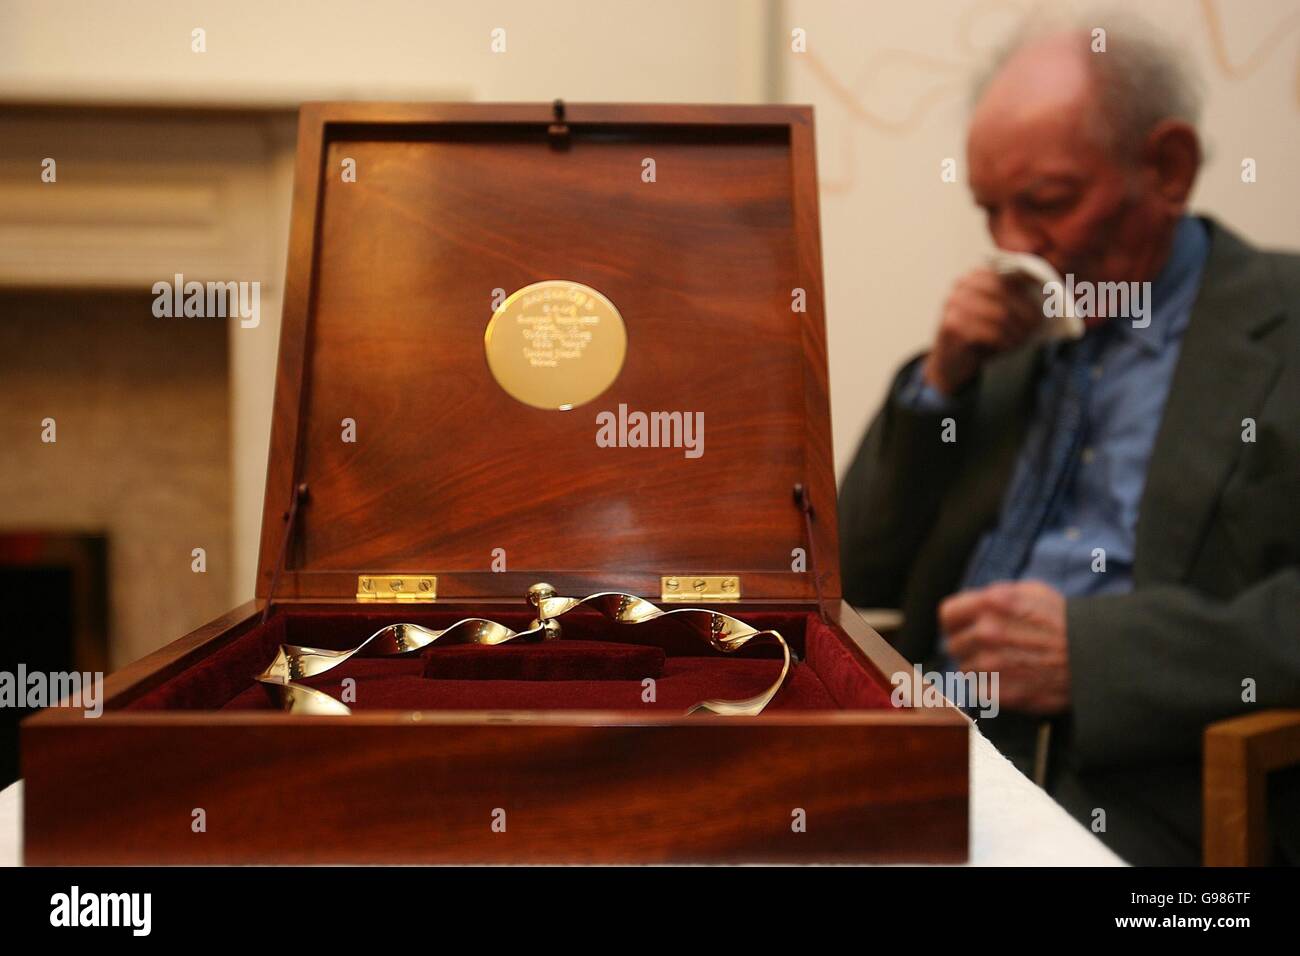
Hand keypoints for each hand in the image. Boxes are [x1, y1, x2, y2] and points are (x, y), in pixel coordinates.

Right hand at [921, 269, 1042, 394]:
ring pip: (999, 313)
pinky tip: (1006, 348)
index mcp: (976, 274)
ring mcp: (953, 302)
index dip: (1027, 295)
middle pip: (1004, 293)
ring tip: (1020, 341)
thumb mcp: (997, 312)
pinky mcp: (951, 324)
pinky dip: (1003, 342)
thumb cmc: (981, 335)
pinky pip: (988, 332)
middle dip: (1023, 314)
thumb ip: (1014, 298)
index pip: (1009, 277)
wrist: (951, 362)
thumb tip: (1049, 291)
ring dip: (1015, 331)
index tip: (1039, 313)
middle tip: (1033, 330)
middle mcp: (962, 284)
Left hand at [938, 580, 1069, 714]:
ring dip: (980, 667)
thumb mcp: (1031, 591)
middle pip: (954, 644)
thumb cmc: (1064, 621)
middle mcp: (987, 632)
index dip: (955, 622)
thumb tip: (970, 605)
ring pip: (966, 668)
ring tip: (1008, 663)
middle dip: (969, 645)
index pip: (947, 614)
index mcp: (991, 603)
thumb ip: (994, 595)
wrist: (1094, 657)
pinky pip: (979, 690)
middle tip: (993, 648)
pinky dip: (991, 687)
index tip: (961, 628)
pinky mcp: (1000, 692)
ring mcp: (992, 664)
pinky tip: (1012, 678)